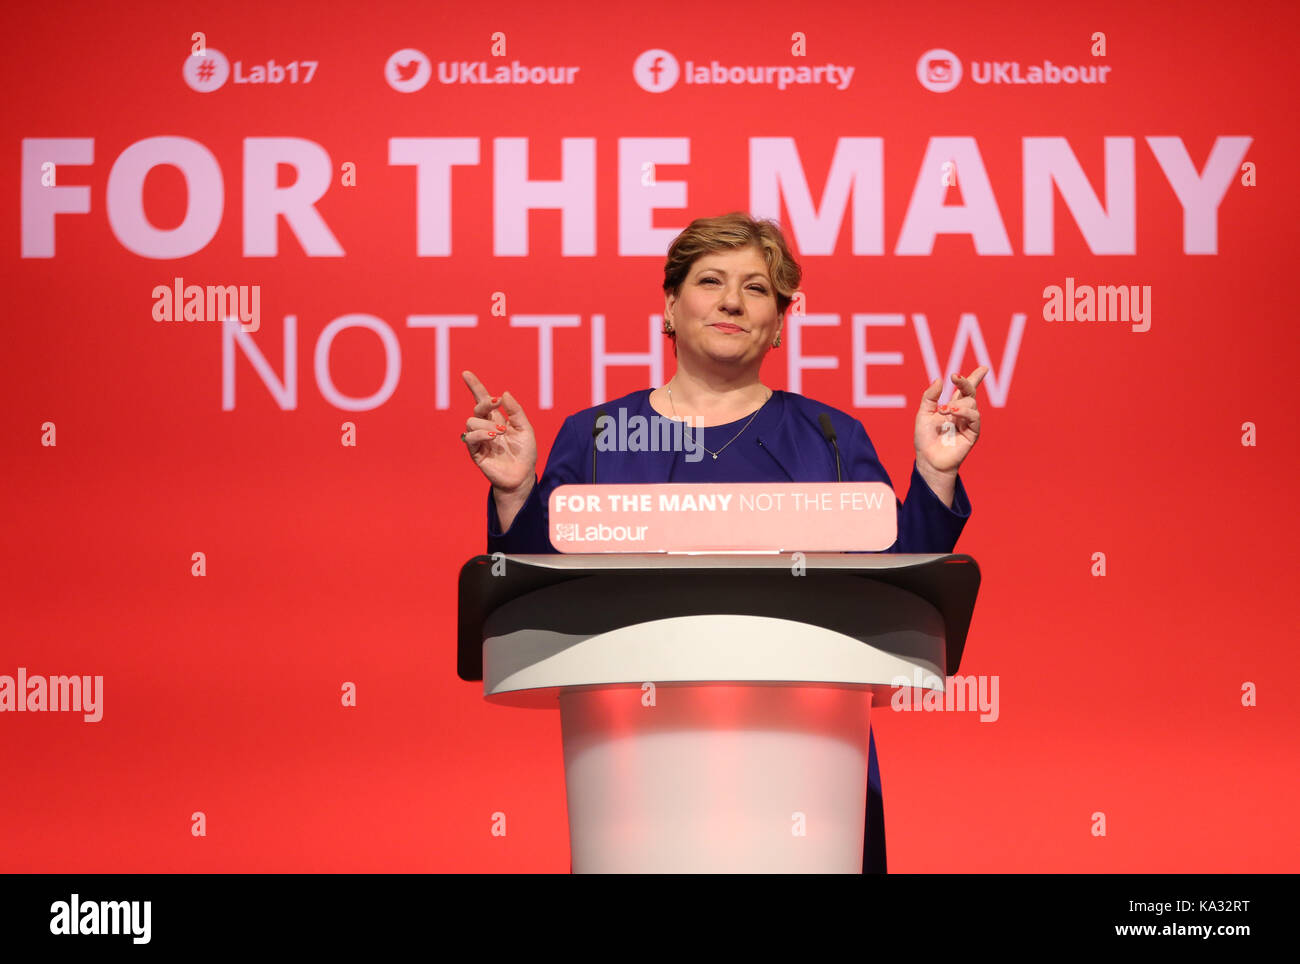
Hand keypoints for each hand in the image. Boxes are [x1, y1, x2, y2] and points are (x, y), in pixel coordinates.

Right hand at [461, 370, 536, 493]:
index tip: (466, 373)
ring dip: (486, 423)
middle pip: (476, 408)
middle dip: (484, 401)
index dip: (474, 386)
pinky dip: (481, 433)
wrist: (522, 476)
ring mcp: (479, 440)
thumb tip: (504, 393)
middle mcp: (486, 427)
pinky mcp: (475, 452)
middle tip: (496, 402)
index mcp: (497, 419)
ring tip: (500, 433)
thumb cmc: (525, 453)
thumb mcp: (525, 428)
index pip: (482, 400)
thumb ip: (516, 411)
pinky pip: (470, 438)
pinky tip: (492, 436)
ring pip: (471, 421)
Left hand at [915, 366, 986, 474]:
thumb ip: (930, 397)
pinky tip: (952, 412)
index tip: (983, 369)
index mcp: (952, 407)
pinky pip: (974, 417)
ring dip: (957, 403)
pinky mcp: (973, 433)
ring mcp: (968, 423)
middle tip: (955, 377)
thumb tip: (939, 379)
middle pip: (971, 393)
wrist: (928, 459)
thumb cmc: (925, 438)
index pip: (966, 390)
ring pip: (972, 404)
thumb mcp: (923, 414)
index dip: (975, 378)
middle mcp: (962, 413)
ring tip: (943, 409)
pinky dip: (964, 412)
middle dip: (965, 382)